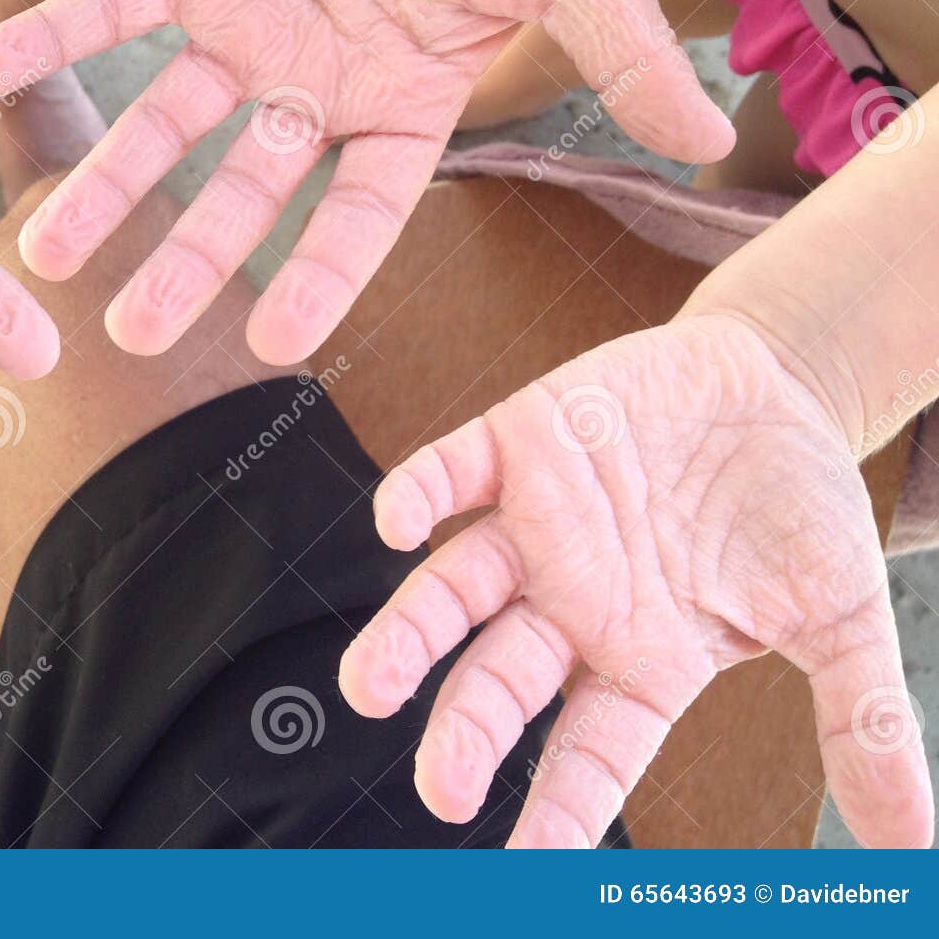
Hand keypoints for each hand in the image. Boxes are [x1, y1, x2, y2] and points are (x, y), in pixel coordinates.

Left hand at [0, 0, 734, 364]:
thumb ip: (618, 55)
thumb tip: (708, 141)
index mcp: (401, 102)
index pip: (358, 212)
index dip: (319, 274)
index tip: (274, 344)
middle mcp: (314, 84)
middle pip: (243, 191)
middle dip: (186, 258)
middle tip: (126, 331)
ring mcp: (247, 26)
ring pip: (166, 122)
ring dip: (106, 181)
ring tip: (45, 251)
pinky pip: (113, 6)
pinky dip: (53, 35)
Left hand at [338, 314, 933, 848]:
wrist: (775, 386)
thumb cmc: (794, 509)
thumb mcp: (842, 618)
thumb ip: (862, 724)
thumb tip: (915, 851)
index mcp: (640, 658)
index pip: (590, 752)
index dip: (560, 809)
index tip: (525, 870)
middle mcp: (572, 602)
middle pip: (503, 680)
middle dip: (468, 732)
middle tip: (440, 786)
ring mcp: (538, 524)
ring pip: (454, 588)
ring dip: (409, 632)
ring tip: (371, 686)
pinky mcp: (519, 443)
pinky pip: (449, 473)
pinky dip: (418, 495)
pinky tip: (395, 525)